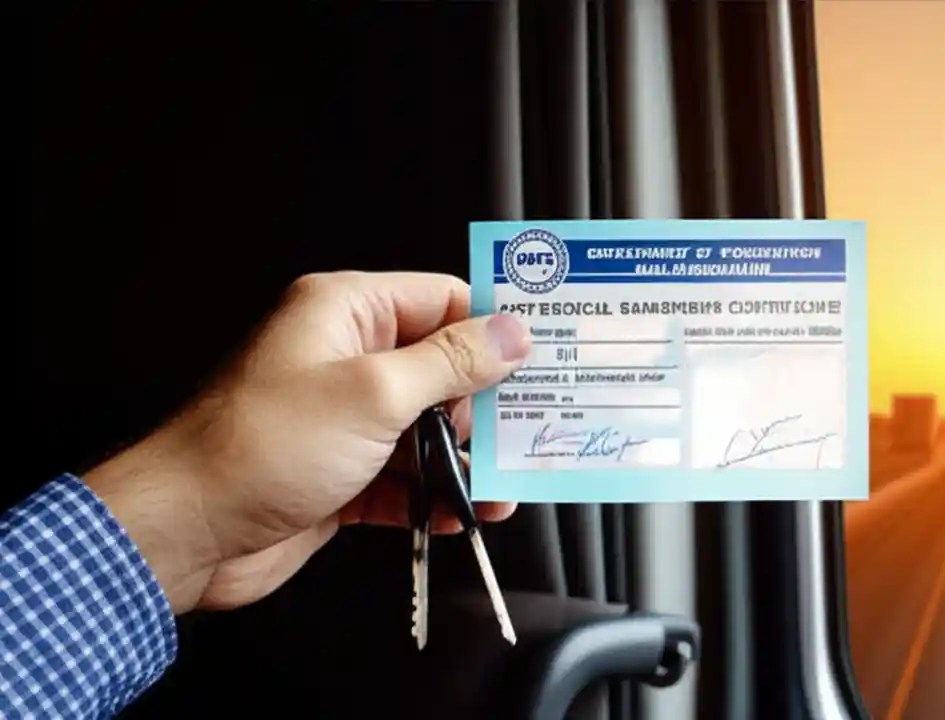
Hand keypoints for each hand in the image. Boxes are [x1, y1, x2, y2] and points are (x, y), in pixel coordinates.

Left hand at [84, 272, 530, 613]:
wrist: (185, 534)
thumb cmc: (259, 447)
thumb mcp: (374, 393)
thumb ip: (450, 363)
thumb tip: (510, 332)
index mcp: (345, 314)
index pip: (440, 300)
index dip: (493, 325)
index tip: (543, 351)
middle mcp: (345, 359)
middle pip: (441, 368)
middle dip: (487, 402)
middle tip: (531, 425)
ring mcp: (342, 420)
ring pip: (427, 429)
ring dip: (467, 458)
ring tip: (506, 481)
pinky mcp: (340, 474)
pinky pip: (404, 479)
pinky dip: (436, 497)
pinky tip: (465, 515)